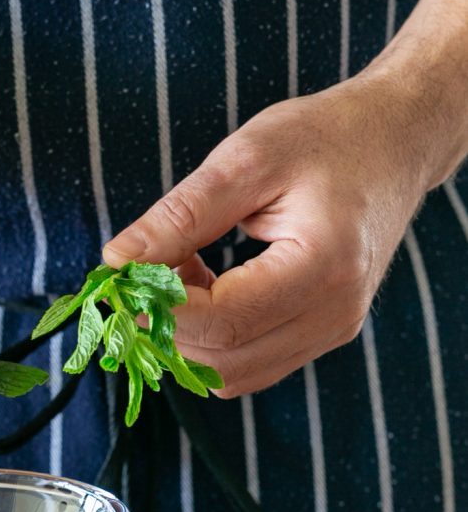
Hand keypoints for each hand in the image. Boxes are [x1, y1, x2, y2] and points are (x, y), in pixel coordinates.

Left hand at [102, 75, 430, 397]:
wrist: (393, 143)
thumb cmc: (323, 137)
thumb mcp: (244, 160)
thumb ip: (179, 217)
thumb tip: (117, 262)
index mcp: (324, 267)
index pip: (226, 322)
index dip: (163, 310)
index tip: (124, 277)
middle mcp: (335, 315)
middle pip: (226, 360)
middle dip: (168, 326)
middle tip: (143, 272)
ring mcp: (332, 332)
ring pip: (233, 374)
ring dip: (188, 337)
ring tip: (180, 272)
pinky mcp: (321, 335)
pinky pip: (249, 364)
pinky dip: (211, 339)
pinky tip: (204, 289)